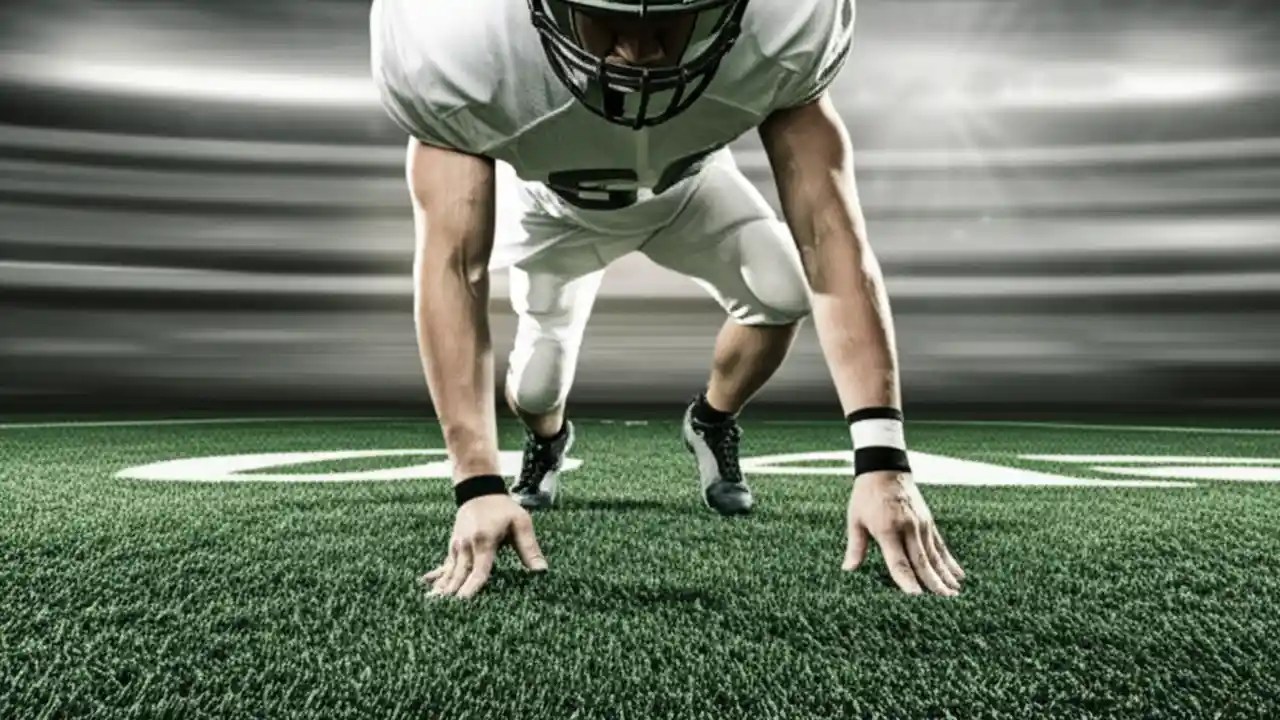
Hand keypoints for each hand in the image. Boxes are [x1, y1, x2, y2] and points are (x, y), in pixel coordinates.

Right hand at [422, 493, 546, 599]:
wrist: (479, 489)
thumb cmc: (503, 508)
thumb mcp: (520, 523)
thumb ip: (529, 548)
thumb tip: (541, 571)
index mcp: (484, 541)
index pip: (478, 571)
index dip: (471, 588)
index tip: (464, 604)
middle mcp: (466, 546)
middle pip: (458, 575)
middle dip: (452, 594)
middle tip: (445, 613)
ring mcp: (457, 547)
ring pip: (448, 572)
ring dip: (441, 589)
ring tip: (431, 604)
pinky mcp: (453, 547)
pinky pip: (444, 565)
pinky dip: (436, 576)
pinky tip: (424, 584)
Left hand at [843, 471, 964, 595]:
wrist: (884, 469)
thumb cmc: (866, 496)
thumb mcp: (855, 520)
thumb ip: (856, 546)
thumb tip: (847, 570)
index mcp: (887, 530)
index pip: (898, 561)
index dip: (907, 580)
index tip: (916, 597)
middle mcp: (908, 529)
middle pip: (922, 561)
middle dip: (934, 583)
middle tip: (946, 601)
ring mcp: (921, 525)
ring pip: (935, 555)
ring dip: (945, 575)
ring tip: (955, 593)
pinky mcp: (928, 521)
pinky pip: (941, 545)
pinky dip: (950, 561)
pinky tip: (959, 574)